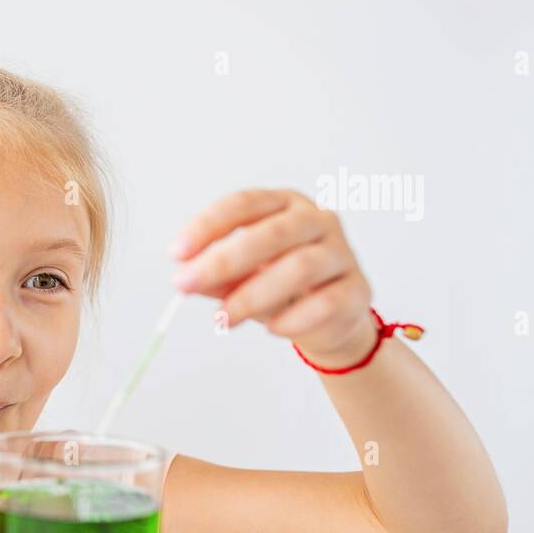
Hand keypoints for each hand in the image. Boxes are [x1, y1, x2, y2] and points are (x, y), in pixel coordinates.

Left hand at [167, 189, 376, 366]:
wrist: (331, 318)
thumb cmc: (280, 287)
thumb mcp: (241, 277)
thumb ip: (216, 275)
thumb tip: (185, 276)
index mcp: (284, 204)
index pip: (244, 204)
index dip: (207, 226)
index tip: (176, 253)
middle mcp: (317, 220)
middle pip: (272, 233)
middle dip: (223, 260)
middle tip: (185, 285)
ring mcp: (341, 253)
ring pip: (299, 267)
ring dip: (252, 295)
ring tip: (223, 318)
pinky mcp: (357, 290)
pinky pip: (325, 302)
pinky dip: (293, 318)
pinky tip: (271, 328)